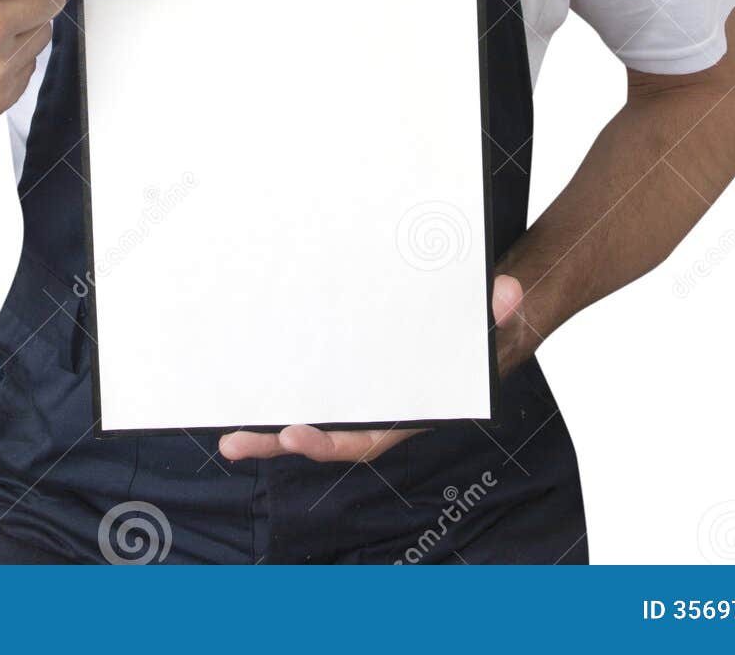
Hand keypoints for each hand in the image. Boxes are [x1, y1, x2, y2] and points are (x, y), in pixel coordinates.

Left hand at [218, 274, 528, 461]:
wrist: (477, 321)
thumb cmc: (480, 331)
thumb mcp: (492, 322)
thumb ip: (495, 312)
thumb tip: (506, 291)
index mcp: (406, 413)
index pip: (364, 440)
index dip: (330, 443)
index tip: (297, 436)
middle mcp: (378, 412)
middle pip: (324, 438)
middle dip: (280, 443)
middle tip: (240, 441)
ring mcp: (359, 396)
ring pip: (311, 421)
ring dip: (269, 430)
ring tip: (229, 438)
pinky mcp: (345, 372)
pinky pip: (310, 389)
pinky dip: (280, 393)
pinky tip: (246, 388)